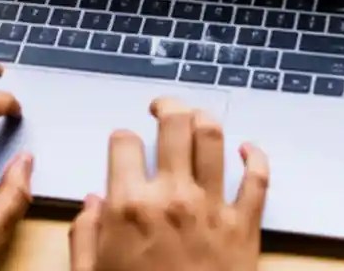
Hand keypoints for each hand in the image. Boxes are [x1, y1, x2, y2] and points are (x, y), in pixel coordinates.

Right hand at [69, 98, 269, 270]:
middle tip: (162, 108)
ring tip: (196, 119)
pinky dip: (256, 156)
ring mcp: (212, 208)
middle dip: (166, 106)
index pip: (123, 142)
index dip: (121, 139)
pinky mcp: (245, 227)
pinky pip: (258, 178)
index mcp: (128, 207)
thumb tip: (92, 203)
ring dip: (204, 119)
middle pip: (174, 123)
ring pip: (214, 137)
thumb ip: (85, 237)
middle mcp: (172, 197)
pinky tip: (247, 149)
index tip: (123, 148)